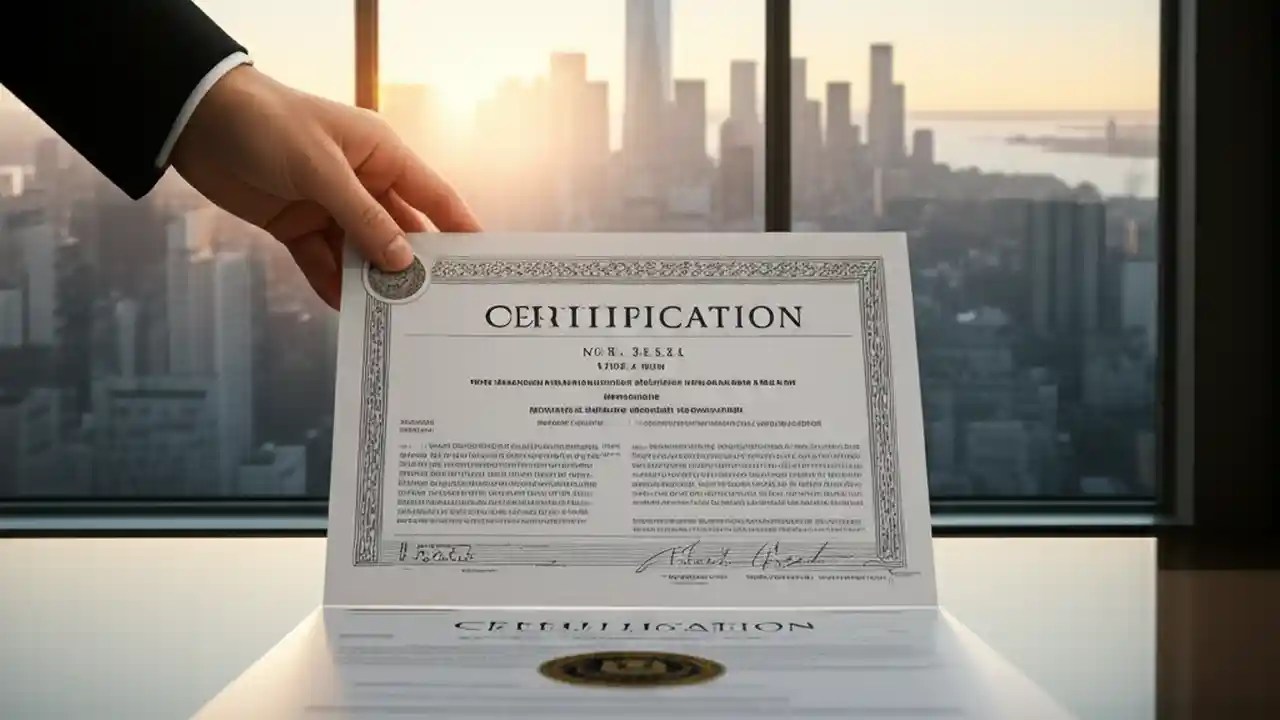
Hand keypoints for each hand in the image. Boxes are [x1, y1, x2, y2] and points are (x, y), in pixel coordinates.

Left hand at [169, 64, 479, 307]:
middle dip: (413, 266)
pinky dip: (332, 283)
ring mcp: (330, 205)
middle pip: (399, 232)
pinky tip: (344, 309)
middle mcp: (362, 182)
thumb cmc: (267, 124)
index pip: (434, 197)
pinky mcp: (297, 224)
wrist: (196, 120)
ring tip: (389, 317)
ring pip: (361, 253)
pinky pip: (323, 261)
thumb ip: (363, 217)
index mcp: (381, 155)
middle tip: (433, 305)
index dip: (460, 228)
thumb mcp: (320, 169)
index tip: (482, 263)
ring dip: (371, 281)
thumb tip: (402, 259)